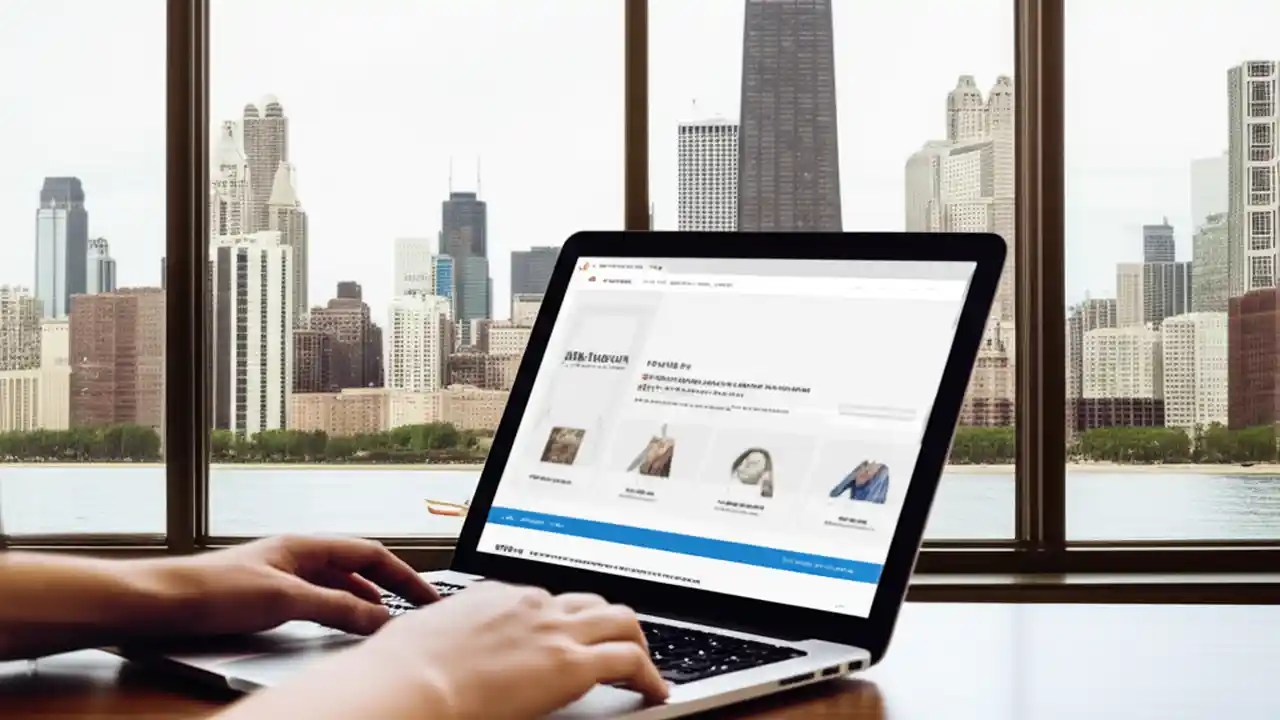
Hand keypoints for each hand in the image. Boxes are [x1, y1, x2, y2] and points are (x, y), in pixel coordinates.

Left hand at [155, 535, 438, 637]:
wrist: (160, 603)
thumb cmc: (214, 590)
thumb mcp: (286, 600)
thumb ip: (337, 608)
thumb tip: (379, 619)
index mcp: (307, 546)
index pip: (372, 554)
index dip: (405, 575)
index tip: (429, 597)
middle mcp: (298, 557)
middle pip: (359, 569)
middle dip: (391, 588)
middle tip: (415, 611)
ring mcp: (283, 577)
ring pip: (339, 586)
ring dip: (365, 603)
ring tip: (385, 624)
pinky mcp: (267, 599)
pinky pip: (318, 602)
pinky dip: (339, 614)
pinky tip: (340, 629)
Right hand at [217, 582, 667, 719]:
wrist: (409, 683)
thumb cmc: (401, 669)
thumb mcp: (424, 638)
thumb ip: (446, 637)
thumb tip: (434, 648)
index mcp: (495, 597)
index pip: (543, 600)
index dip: (560, 620)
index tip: (564, 635)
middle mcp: (530, 604)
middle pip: (587, 602)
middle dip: (605, 622)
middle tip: (614, 644)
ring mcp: (554, 630)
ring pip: (619, 620)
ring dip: (635, 640)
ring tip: (642, 664)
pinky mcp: (572, 664)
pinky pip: (629, 660)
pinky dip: (649, 674)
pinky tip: (655, 691)